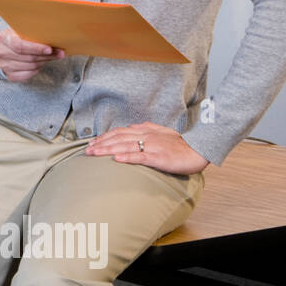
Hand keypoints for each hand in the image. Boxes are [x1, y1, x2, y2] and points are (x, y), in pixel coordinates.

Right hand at [0, 28, 64, 81]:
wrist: (4, 49)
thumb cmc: (17, 37)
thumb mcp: (20, 31)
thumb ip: (31, 32)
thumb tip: (54, 35)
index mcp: (3, 38)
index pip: (20, 46)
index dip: (36, 48)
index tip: (50, 49)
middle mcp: (1, 52)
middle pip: (28, 57)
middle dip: (46, 56)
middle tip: (60, 53)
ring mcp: (4, 65)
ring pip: (30, 66)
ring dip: (44, 62)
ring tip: (51, 57)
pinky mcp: (9, 75)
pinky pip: (28, 75)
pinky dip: (37, 70)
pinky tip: (41, 64)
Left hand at [85, 122, 208, 174]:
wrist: (198, 150)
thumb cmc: (180, 144)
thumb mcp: (162, 132)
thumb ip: (148, 128)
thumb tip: (133, 126)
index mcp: (146, 131)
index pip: (120, 132)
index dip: (105, 137)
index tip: (92, 143)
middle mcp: (146, 136)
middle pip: (118, 138)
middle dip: (101, 144)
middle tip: (87, 151)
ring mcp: (152, 146)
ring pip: (125, 146)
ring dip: (107, 150)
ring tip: (94, 154)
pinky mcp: (158, 157)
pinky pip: (140, 157)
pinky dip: (127, 157)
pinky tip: (116, 159)